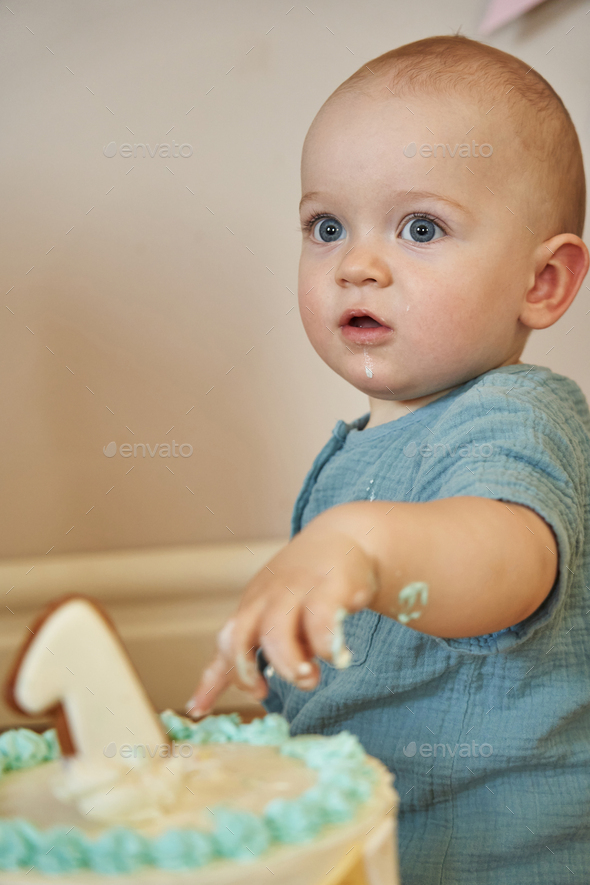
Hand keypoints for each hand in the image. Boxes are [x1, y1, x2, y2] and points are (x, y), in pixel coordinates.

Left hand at [186, 511, 379, 717]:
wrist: (343, 536)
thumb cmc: (301, 587)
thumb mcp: (269, 616)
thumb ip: (244, 656)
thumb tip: (200, 704)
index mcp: (252, 608)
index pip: (226, 642)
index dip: (220, 677)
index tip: (211, 708)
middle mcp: (269, 599)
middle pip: (240, 636)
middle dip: (245, 671)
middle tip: (265, 693)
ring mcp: (298, 591)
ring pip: (276, 630)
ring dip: (287, 663)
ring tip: (307, 678)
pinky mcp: (331, 587)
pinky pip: (322, 619)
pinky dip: (327, 646)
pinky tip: (339, 658)